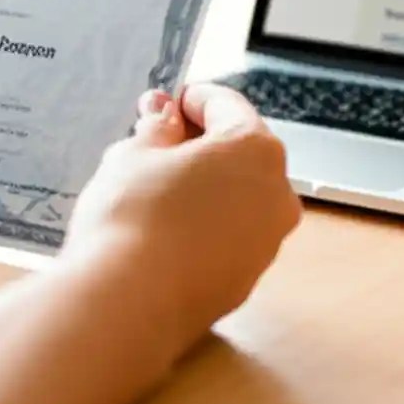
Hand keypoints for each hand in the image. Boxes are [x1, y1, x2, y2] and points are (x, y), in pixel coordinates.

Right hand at [61, 85, 301, 352]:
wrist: (127, 304)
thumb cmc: (131, 218)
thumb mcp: (132, 155)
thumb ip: (156, 129)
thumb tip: (163, 116)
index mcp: (255, 149)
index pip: (226, 105)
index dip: (190, 99)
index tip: (163, 104)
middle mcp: (276, 195)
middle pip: (239, 153)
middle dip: (199, 144)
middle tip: (153, 145)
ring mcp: (265, 243)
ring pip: (236, 199)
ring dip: (203, 188)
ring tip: (152, 192)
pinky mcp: (245, 281)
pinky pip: (226, 238)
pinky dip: (202, 226)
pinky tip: (161, 231)